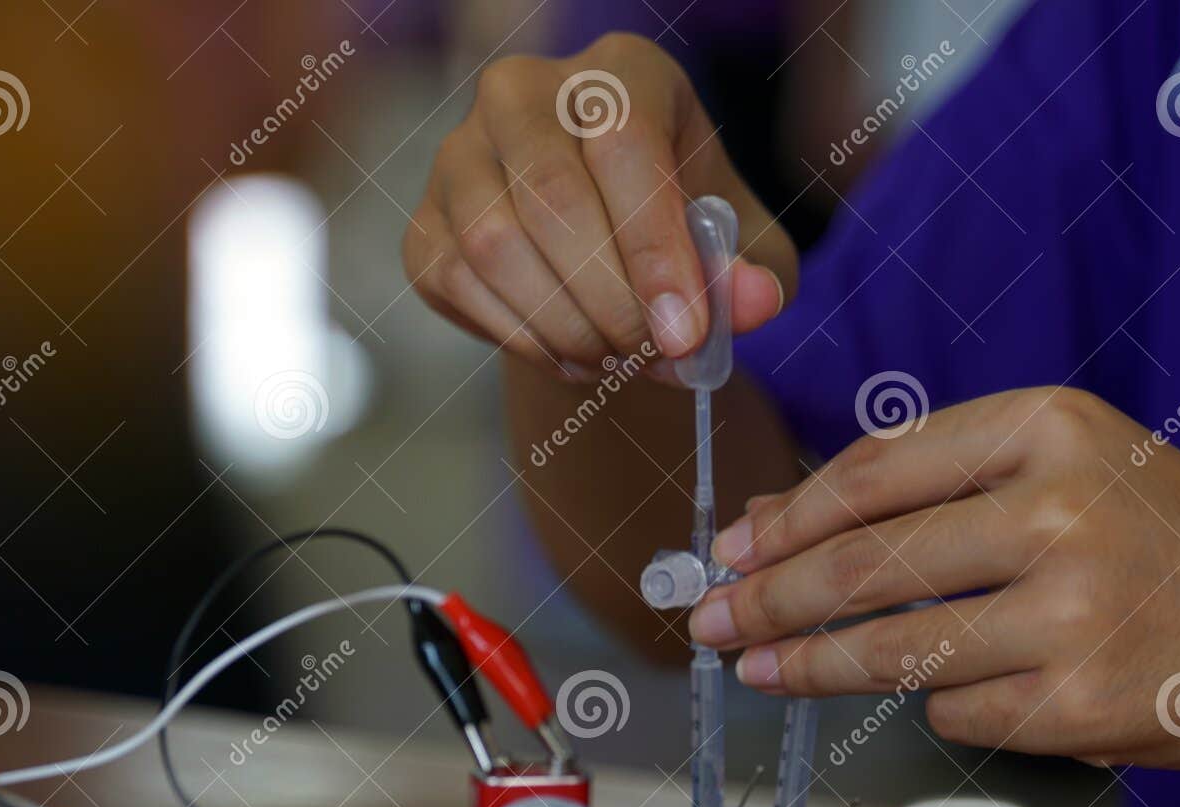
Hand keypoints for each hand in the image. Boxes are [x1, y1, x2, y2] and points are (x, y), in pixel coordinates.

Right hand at [403, 33, 795, 375]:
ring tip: (618, 359)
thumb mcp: (741, 250)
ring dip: (565, 325)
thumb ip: (755, 273)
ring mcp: (460, 153)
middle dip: (611, 300)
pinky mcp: (424, 222)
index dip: (653, 246)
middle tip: (652, 355)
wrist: (609, 258)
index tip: (683, 332)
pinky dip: (524, 340)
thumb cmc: (684, 235)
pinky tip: (574, 356)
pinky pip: (458, 285)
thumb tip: (754, 301)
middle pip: (551, 196)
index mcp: (618, 73)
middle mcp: (524, 92)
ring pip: (494, 245)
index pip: (623, 142)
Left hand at [686, 387, 1179, 769]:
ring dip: (812, 665)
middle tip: (711, 620)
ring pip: (895, 647)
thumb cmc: (1175, 542)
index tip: (732, 546)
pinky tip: (955, 692)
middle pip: (866, 561)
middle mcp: (1062, 508)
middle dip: (770, 597)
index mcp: (1052, 425)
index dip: (788, 515)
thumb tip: (786, 518)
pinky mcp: (1084, 704)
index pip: (876, 471)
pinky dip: (941, 704)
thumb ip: (940, 486)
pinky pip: (960, 710)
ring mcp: (1076, 611)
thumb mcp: (1074, 470)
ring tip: (760, 668)